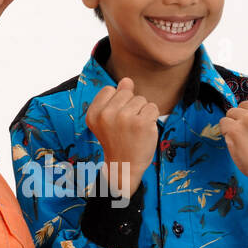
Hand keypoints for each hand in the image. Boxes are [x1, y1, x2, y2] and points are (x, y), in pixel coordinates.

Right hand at [85, 77, 158, 198]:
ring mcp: (125, 118)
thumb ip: (115, 98)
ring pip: (141, 100)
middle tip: (127, 126)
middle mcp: (107, 115)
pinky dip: (152, 118)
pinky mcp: (142, 123)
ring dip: (142, 113)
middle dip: (131, 106)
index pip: (110, 89)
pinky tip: (144, 131)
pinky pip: (153, 108)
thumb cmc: (118, 142)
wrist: (125, 166)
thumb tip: (127, 80)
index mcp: (94, 113)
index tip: (115, 120)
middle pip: (127, 92)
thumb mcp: (109, 119)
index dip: (117, 102)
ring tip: (135, 129)